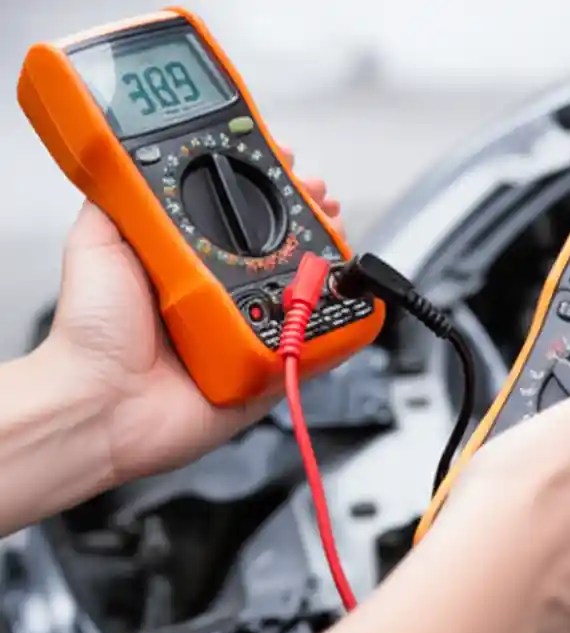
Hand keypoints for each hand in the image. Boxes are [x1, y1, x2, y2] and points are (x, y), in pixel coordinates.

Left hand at [43, 149, 341, 484]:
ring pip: (302, 291)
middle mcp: (221, 293)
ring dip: (326, 263)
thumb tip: (130, 156)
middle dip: (308, 216)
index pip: (238, 213)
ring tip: (333, 235)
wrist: (104, 401)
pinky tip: (337, 297)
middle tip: (319, 198)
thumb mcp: (96, 242)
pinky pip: (308, 346)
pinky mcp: (265, 367)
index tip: (282, 162)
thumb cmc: (93, 333)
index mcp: (188, 261)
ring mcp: (247, 330)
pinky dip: (329, 326)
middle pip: (281, 247)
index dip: (263, 185)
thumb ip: (119, 198)